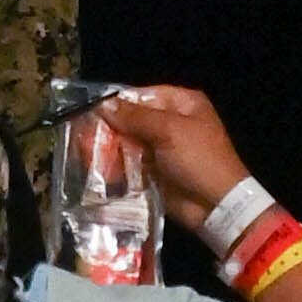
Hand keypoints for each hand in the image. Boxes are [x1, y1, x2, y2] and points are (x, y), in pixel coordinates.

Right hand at [98, 82, 254, 224]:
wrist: (216, 206)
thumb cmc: (199, 160)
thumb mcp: (168, 130)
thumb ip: (135, 116)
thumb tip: (104, 104)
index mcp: (182, 103)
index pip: (142, 95)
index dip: (117, 103)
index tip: (93, 111)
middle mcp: (171, 122)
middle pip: (132, 120)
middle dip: (110, 129)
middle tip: (85, 136)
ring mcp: (162, 148)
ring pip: (128, 142)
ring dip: (110, 149)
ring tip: (88, 153)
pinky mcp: (155, 171)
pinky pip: (131, 164)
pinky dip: (116, 166)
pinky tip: (100, 168)